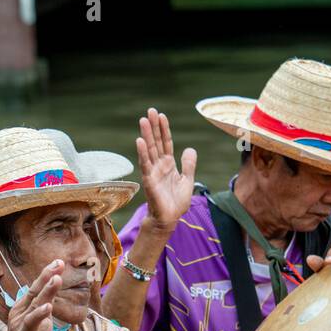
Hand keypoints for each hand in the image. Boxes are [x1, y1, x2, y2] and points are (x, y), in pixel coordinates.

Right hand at [0, 259, 61, 330]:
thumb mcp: (39, 326)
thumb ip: (43, 312)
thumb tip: (50, 302)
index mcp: (23, 309)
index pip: (35, 288)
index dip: (47, 275)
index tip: (58, 262)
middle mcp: (20, 313)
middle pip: (34, 291)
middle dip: (47, 276)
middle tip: (58, 263)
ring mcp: (21, 324)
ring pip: (35, 304)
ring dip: (46, 291)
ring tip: (57, 279)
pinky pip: (32, 323)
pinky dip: (40, 314)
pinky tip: (48, 307)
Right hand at [136, 108, 196, 234]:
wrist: (169, 218)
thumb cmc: (176, 202)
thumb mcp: (187, 180)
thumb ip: (189, 165)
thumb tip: (190, 148)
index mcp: (168, 164)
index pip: (166, 143)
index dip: (164, 129)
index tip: (161, 115)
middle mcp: (159, 166)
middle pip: (156, 142)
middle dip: (153, 127)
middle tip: (150, 111)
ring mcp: (153, 172)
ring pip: (149, 150)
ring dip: (146, 135)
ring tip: (143, 120)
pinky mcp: (149, 181)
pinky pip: (145, 164)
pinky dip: (143, 153)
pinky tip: (140, 141)